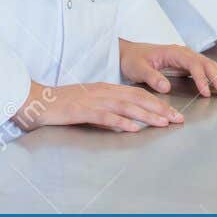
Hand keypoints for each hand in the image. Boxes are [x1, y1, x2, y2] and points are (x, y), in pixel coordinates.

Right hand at [13, 80, 184, 133]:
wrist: (39, 100)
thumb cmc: (63, 104)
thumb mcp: (90, 104)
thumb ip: (108, 111)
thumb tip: (127, 122)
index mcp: (106, 89)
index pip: (138, 94)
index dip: (157, 103)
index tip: (173, 113)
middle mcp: (104, 91)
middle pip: (137, 98)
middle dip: (159, 108)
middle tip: (177, 119)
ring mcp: (94, 100)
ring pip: (126, 106)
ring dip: (147, 115)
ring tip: (163, 123)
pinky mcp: (83, 110)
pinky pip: (106, 116)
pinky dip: (122, 122)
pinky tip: (134, 128)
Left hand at [119, 39, 216, 96]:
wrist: (128, 53)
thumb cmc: (132, 59)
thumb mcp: (138, 69)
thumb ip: (151, 77)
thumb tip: (165, 86)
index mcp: (174, 52)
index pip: (193, 64)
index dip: (201, 78)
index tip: (207, 92)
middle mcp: (183, 53)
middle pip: (206, 64)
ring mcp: (187, 58)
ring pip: (210, 65)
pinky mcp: (187, 64)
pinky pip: (207, 68)